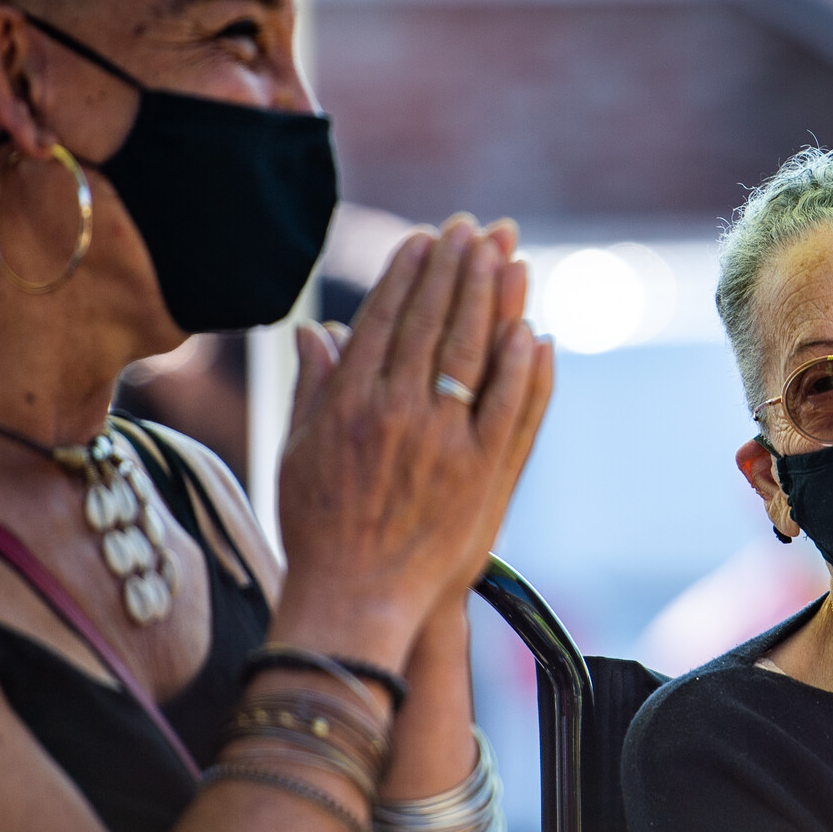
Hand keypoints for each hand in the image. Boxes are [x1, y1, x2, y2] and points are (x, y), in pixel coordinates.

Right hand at [272, 215, 551, 666]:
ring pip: (472, 354)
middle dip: (454, 267)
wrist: (354, 603)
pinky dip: (523, 368)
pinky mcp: (481, 475)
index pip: (382, 320)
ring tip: (504, 255)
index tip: (425, 239)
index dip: (407, 275)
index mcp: (346, 403)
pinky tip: (534, 332)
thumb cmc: (318, 531)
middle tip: (473, 228)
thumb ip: (311, 387)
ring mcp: (443, 443)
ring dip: (490, 298)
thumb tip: (314, 329)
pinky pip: (510, 409)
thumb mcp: (298, 452)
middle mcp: (395, 414)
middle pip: (431, 323)